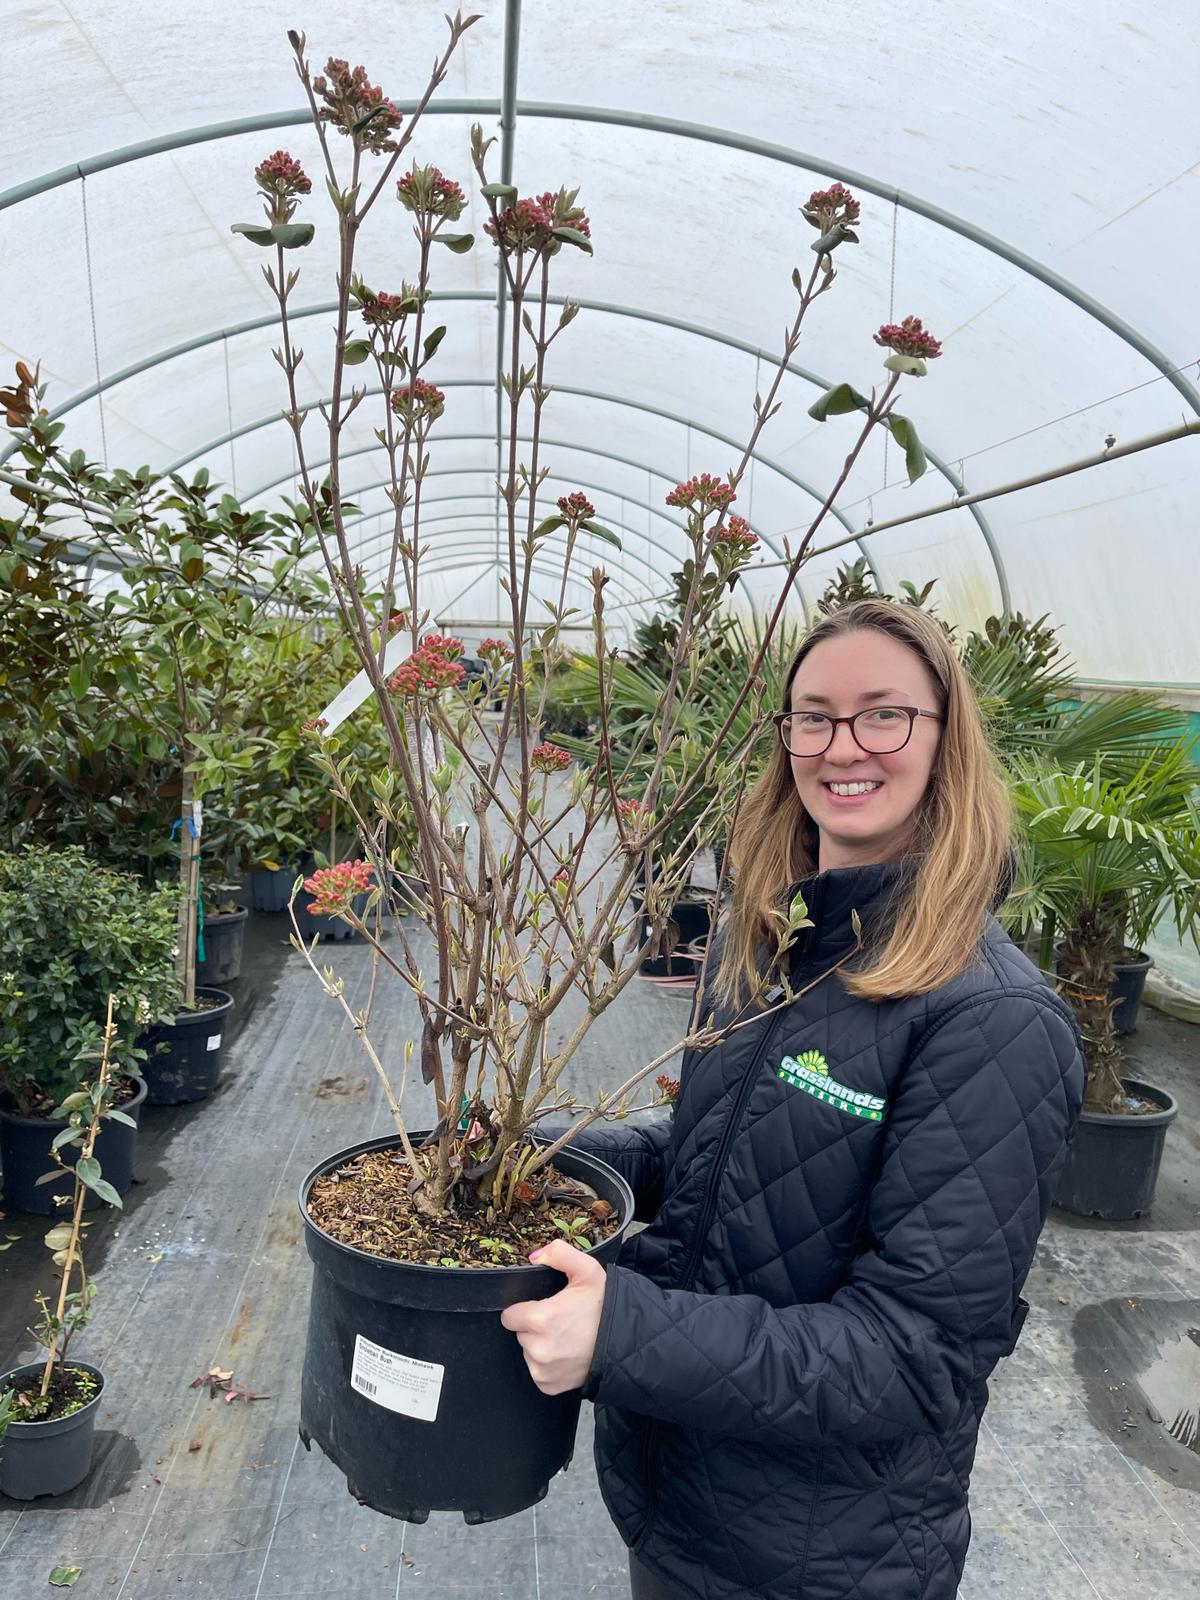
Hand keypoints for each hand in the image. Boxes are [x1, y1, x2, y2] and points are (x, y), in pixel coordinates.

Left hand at [500, 1239, 606, 1394]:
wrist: (627, 1342)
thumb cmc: (605, 1307)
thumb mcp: (587, 1270)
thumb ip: (559, 1254)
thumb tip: (535, 1255)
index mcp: (542, 1319)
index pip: (509, 1315)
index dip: (525, 1309)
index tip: (541, 1308)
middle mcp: (538, 1349)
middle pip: (520, 1333)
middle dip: (535, 1326)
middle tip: (560, 1321)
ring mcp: (542, 1370)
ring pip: (528, 1352)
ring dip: (541, 1345)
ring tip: (567, 1338)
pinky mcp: (548, 1386)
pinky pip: (538, 1371)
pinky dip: (548, 1364)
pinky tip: (567, 1354)